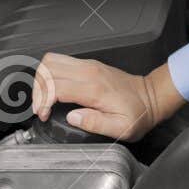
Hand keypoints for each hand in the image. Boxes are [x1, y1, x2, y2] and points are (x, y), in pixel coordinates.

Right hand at [31, 54, 185, 140]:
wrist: (151, 97)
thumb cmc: (138, 113)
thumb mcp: (121, 128)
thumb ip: (95, 123)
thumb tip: (72, 118)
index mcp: (95, 88)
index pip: (56, 87)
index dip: (43, 101)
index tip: (43, 115)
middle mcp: (89, 71)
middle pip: (48, 69)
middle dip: (37, 90)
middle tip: (40, 108)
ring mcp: (88, 65)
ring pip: (51, 60)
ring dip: (41, 79)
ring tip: (43, 98)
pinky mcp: (88, 65)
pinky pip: (60, 61)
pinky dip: (49, 74)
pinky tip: (52, 90)